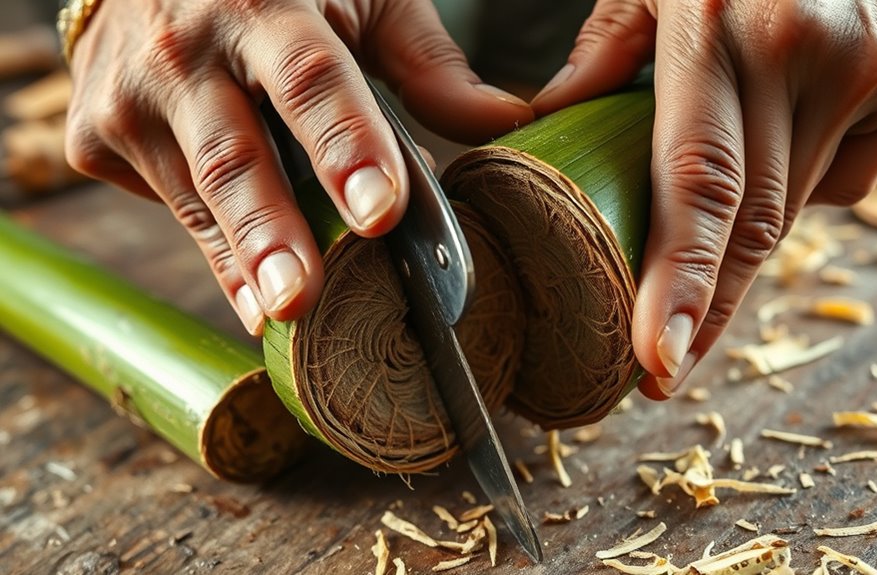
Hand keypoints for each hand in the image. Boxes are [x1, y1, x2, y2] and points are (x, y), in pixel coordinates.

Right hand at [65, 0, 533, 334]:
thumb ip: (426, 62)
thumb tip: (509, 122)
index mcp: (263, 2)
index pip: (310, 79)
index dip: (346, 145)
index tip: (382, 212)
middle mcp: (184, 48)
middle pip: (235, 155)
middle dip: (270, 232)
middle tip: (303, 298)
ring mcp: (129, 96)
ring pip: (196, 198)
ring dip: (241, 265)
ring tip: (279, 317)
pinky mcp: (96, 138)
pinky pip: (168, 206)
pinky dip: (214, 250)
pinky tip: (249, 283)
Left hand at [531, 0, 876, 397]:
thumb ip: (603, 49)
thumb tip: (546, 125)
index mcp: (716, 24)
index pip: (700, 185)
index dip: (683, 285)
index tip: (660, 362)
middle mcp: (806, 50)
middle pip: (753, 225)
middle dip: (710, 307)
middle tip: (665, 363)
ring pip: (800, 208)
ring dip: (754, 218)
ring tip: (735, 157)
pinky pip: (849, 176)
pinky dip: (810, 172)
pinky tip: (797, 116)